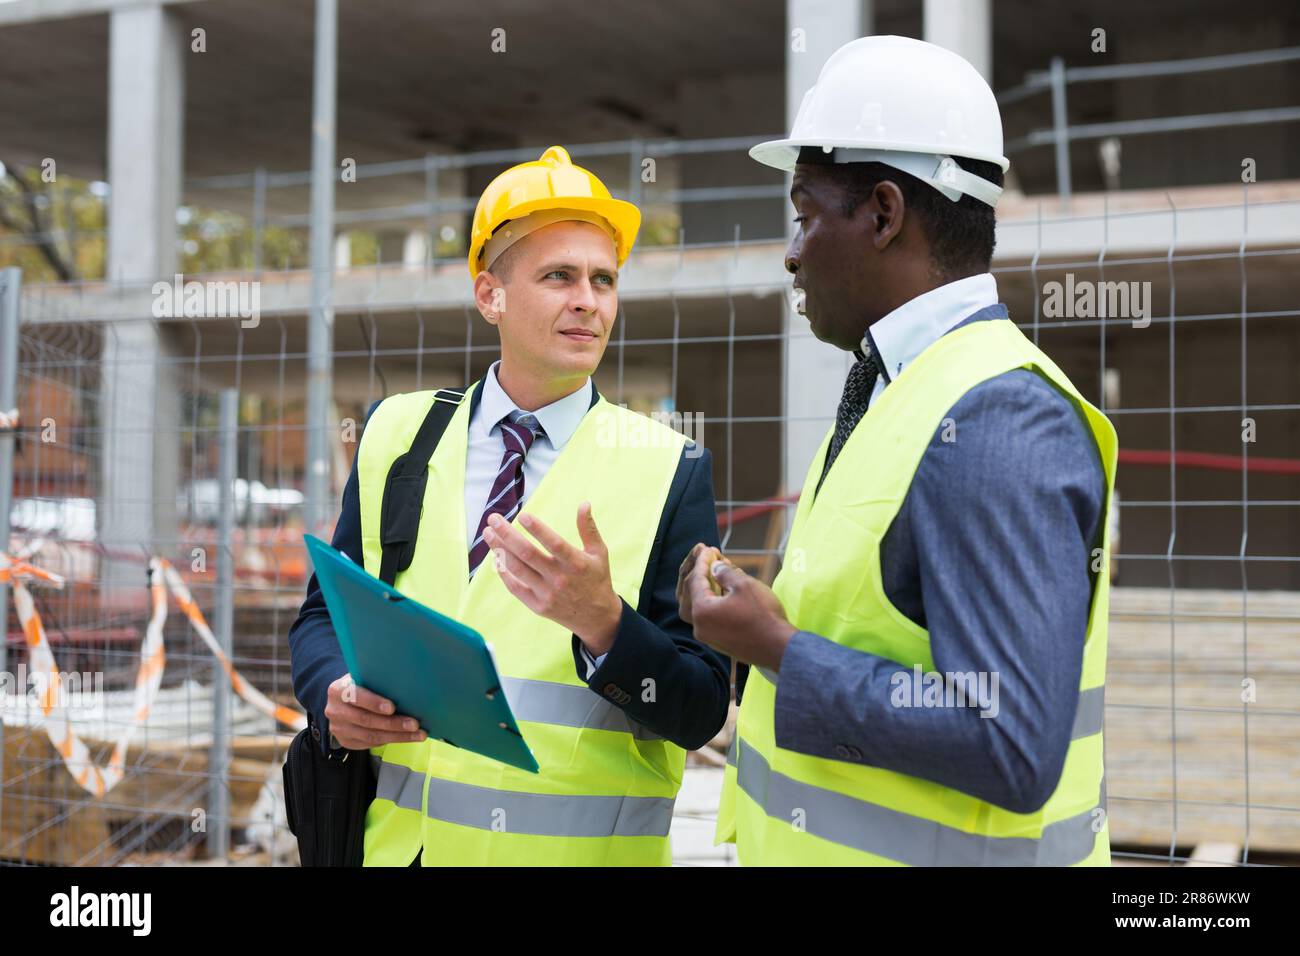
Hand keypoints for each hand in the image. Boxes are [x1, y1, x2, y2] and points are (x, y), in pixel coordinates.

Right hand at [324, 673, 426, 749]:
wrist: (341, 701)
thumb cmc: (360, 685)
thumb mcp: (362, 677)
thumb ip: (376, 680)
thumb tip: (406, 682)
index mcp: (338, 690)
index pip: (355, 696)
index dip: (374, 703)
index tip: (392, 707)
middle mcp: (335, 711)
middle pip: (366, 720)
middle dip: (393, 723)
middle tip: (414, 724)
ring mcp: (339, 729)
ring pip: (371, 735)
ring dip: (397, 736)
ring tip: (418, 734)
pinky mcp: (346, 741)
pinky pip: (370, 743)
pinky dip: (390, 740)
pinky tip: (406, 737)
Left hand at [483, 503, 622, 655]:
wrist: (595, 617)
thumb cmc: (596, 579)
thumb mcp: (599, 552)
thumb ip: (588, 528)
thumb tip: (584, 503)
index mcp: (576, 563)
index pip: (554, 544)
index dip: (538, 530)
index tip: (522, 515)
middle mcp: (560, 579)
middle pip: (528, 554)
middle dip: (507, 535)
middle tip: (493, 519)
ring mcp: (547, 594)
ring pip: (518, 569)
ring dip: (500, 550)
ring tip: (488, 533)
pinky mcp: (538, 606)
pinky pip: (516, 588)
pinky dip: (504, 573)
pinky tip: (496, 557)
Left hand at [683, 549, 796, 672]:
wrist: (778, 648)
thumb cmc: (762, 615)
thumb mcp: (744, 585)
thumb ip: (725, 572)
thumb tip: (715, 567)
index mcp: (701, 611)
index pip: (696, 580)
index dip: (703, 561)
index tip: (709, 548)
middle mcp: (699, 626)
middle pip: (692, 593)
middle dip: (701, 573)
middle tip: (711, 558)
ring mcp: (708, 636)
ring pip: (700, 606)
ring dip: (708, 587)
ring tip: (719, 572)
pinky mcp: (719, 642)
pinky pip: (709, 617)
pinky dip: (713, 601)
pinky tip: (725, 591)